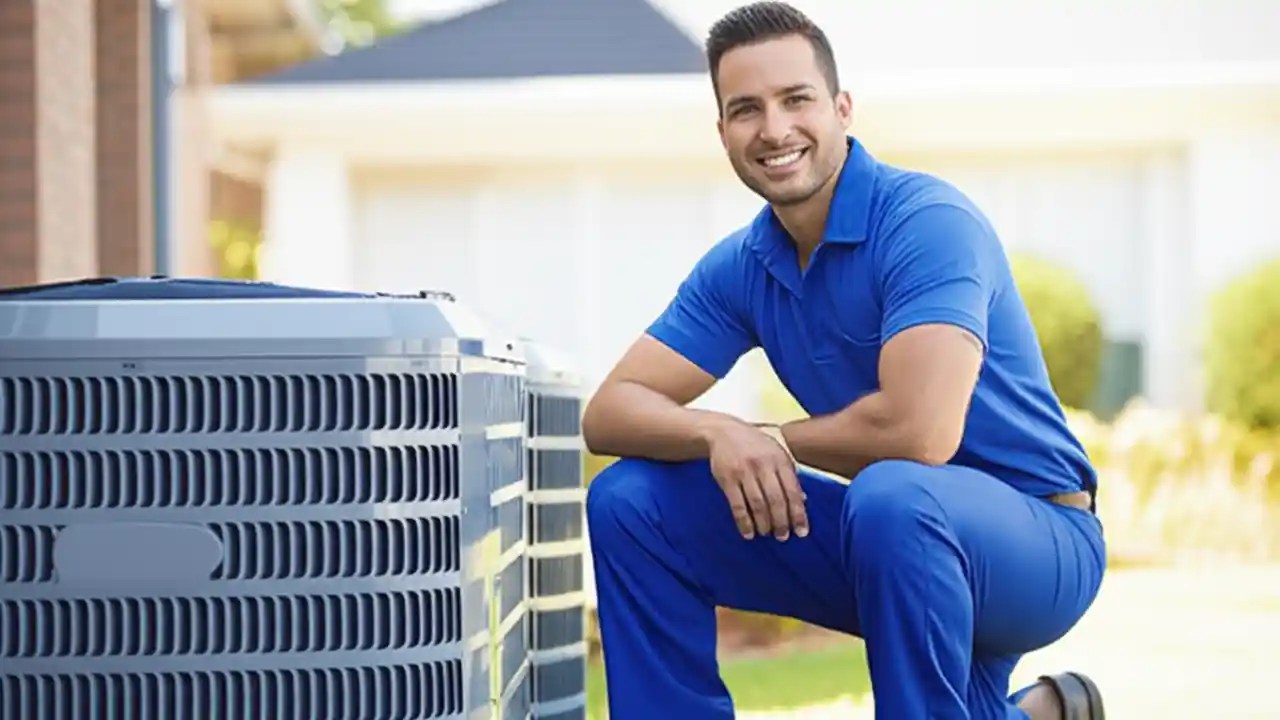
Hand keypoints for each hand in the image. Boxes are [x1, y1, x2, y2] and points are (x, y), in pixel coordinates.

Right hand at [705, 420, 808, 540]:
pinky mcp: (727, 478)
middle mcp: (763, 465)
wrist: (723, 431)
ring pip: (758, 504)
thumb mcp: (776, 453)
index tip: (801, 531)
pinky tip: (748, 533)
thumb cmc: (755, 444)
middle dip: (781, 522)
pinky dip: (744, 522)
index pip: (792, 491)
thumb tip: (803, 500)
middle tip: (783, 537)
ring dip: (764, 524)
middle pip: (776, 500)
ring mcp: (744, 471)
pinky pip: (737, 505)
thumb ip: (789, 475)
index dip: (798, 513)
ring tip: (767, 534)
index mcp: (779, 460)